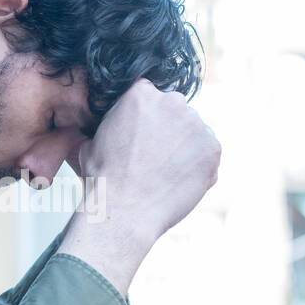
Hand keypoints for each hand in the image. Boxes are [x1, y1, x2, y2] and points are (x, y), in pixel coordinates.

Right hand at [59, 79, 219, 294]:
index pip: (151, 97)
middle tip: (155, 158)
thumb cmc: (103, 179)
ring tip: (165, 174)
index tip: (143, 137)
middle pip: (176, 111)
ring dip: (185, 148)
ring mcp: (196, 124)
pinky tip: (178, 182)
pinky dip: (198, 167)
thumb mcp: (92, 140)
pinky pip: (208, 153)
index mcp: (141, 94)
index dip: (147, 119)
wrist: (124, 211)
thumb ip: (110, 125)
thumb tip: (109, 129)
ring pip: (194, 132)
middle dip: (168, 130)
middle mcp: (172, 102)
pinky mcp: (212, 148)